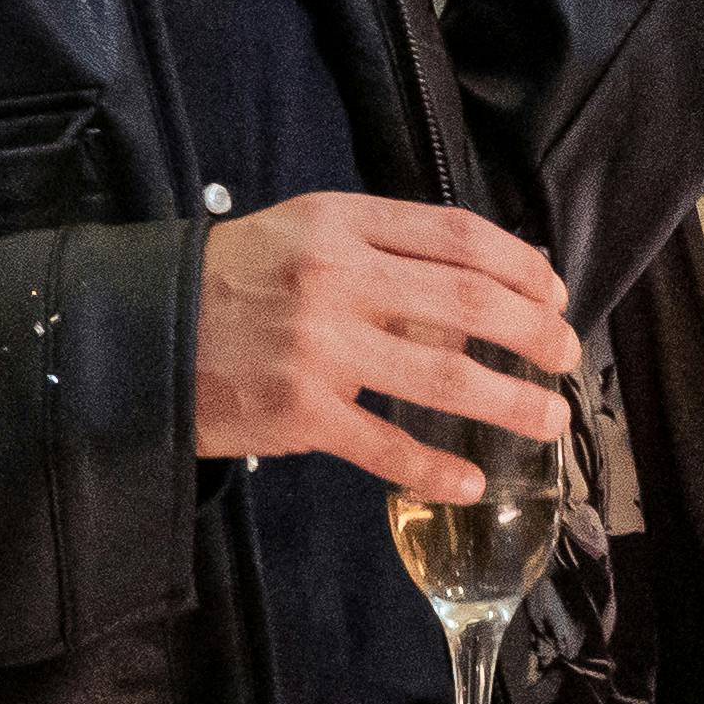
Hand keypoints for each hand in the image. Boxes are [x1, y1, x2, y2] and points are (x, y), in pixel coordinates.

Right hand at [196, 196, 580, 496]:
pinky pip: (386, 446)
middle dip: (536, 331)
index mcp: (343, 223)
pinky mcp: (299, 412)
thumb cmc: (233, 282)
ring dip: (512, 401)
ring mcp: (319, 348)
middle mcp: (337, 277)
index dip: (523, 266)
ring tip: (549, 419)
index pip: (460, 236)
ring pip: (445, 376)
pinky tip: (471, 480)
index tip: (555, 294)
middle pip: (470, 302)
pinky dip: (436, 468)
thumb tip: (476, 297)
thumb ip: (383, 253)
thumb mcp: (304, 235)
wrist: (135, 332)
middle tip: (568, 356)